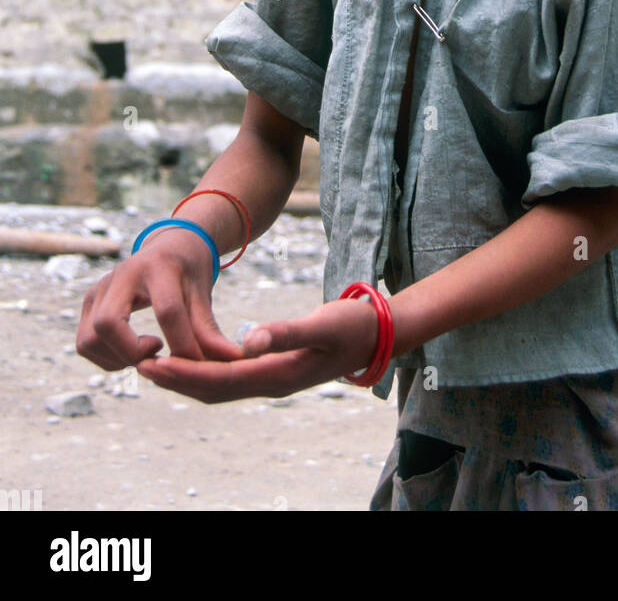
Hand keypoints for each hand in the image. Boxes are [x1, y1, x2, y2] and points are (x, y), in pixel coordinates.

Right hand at [76, 228, 245, 369]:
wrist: (169, 244)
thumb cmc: (189, 269)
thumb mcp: (202, 292)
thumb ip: (209, 330)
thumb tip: (231, 363)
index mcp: (159, 266)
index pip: (167, 311)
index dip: (184, 345)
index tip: (196, 365)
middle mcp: (122, 273)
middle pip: (109, 324)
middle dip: (134, 353)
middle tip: (159, 354)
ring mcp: (100, 287)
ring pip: (89, 339)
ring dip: (117, 359)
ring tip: (148, 354)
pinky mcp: (89, 301)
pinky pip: (85, 343)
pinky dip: (107, 358)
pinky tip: (133, 353)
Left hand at [135, 296, 380, 403]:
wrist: (379, 334)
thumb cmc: (354, 326)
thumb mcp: (323, 324)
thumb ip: (287, 331)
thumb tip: (249, 340)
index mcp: (277, 375)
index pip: (220, 380)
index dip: (184, 374)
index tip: (154, 364)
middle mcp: (271, 383)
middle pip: (213, 390)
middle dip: (177, 380)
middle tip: (141, 365)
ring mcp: (274, 379)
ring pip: (221, 386)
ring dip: (188, 377)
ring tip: (158, 364)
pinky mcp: (276, 369)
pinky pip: (233, 377)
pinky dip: (207, 370)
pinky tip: (195, 358)